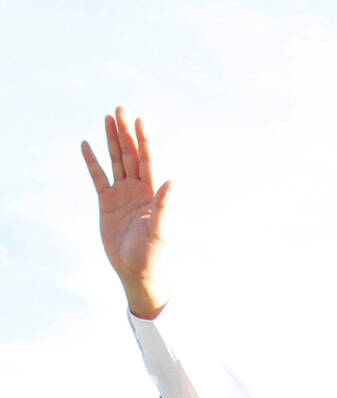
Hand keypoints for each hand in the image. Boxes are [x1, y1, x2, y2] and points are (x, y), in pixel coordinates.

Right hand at [81, 107, 170, 317]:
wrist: (135, 271)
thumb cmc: (150, 254)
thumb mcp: (158, 231)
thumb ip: (165, 206)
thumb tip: (173, 181)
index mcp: (152, 193)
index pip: (148, 161)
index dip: (145, 140)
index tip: (142, 119)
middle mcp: (138, 190)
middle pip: (131, 154)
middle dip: (126, 132)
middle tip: (122, 108)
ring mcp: (122, 195)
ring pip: (116, 161)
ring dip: (112, 140)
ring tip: (109, 117)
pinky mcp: (107, 203)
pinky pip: (98, 178)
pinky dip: (92, 162)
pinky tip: (86, 144)